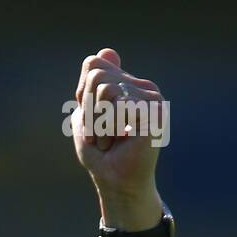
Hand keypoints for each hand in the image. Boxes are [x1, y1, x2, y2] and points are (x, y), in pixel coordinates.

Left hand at [70, 49, 166, 216]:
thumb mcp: (87, 118)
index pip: (93, 65)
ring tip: (110, 140)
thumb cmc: (102, 157)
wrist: (118, 186)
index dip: (83, 96)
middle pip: (97, 75)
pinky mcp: (153, 112)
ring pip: (104, 89)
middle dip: (89, 111)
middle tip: (101, 135)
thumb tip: (107, 51)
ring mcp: (151, 98)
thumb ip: (91, 87)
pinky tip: (120, 142)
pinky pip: (116, 105)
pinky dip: (107, 128)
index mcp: (129, 85)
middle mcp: (144, 87)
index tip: (94, 122)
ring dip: (97, 123)